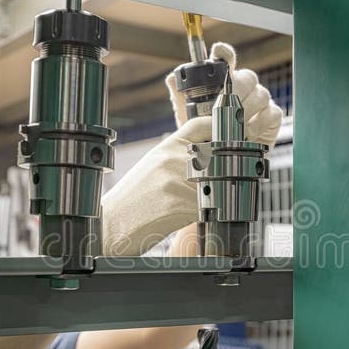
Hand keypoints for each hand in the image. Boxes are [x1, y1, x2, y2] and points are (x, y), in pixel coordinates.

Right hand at [101, 43, 282, 255]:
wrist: (112, 223)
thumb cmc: (133, 198)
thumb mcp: (154, 165)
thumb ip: (179, 155)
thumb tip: (210, 154)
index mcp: (167, 146)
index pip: (202, 124)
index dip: (221, 128)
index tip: (231, 138)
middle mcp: (174, 158)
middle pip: (219, 151)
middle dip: (229, 164)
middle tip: (235, 173)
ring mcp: (179, 180)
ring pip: (220, 179)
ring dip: (224, 190)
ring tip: (217, 198)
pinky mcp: (183, 204)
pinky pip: (212, 203)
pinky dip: (213, 210)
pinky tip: (205, 213)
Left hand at [164, 42, 282, 147]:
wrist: (221, 157)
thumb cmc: (206, 133)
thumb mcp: (188, 115)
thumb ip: (180, 97)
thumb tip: (172, 79)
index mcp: (224, 82)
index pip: (226, 60)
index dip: (224, 53)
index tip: (218, 51)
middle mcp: (244, 88)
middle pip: (247, 76)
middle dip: (237, 88)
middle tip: (226, 102)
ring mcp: (259, 101)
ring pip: (261, 94)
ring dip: (247, 110)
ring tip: (235, 124)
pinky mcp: (271, 116)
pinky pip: (271, 112)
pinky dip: (258, 123)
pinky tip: (248, 133)